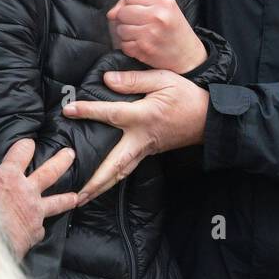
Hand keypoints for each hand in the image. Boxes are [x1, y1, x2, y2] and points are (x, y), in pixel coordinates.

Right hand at [0, 140, 78, 256]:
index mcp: (8, 177)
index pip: (21, 152)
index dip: (25, 146)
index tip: (29, 144)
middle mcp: (26, 191)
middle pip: (50, 171)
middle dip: (61, 161)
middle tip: (70, 154)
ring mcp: (35, 212)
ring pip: (56, 201)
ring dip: (66, 198)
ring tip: (76, 197)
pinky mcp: (36, 231)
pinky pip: (40, 228)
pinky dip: (38, 228)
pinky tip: (38, 231)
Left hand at [62, 69, 207, 203]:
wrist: (210, 119)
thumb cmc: (187, 96)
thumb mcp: (164, 79)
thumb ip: (134, 79)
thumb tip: (107, 79)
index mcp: (144, 117)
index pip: (111, 114)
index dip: (89, 111)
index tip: (69, 110)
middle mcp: (142, 138)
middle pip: (114, 165)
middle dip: (94, 181)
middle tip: (75, 194)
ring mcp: (146, 149)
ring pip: (121, 173)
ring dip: (101, 187)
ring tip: (82, 198)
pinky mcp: (149, 153)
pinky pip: (128, 168)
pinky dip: (113, 177)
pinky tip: (100, 182)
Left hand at [108, 0, 206, 74]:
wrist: (188, 56)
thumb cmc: (175, 30)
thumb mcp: (166, 8)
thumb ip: (141, 2)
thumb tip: (111, 12)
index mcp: (164, 2)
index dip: (130, 1)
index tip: (138, 8)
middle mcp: (157, 16)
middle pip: (123, 11)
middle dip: (126, 18)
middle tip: (139, 23)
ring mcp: (149, 33)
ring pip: (120, 28)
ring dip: (126, 32)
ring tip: (140, 34)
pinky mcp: (143, 49)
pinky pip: (123, 44)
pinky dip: (128, 45)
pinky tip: (140, 44)